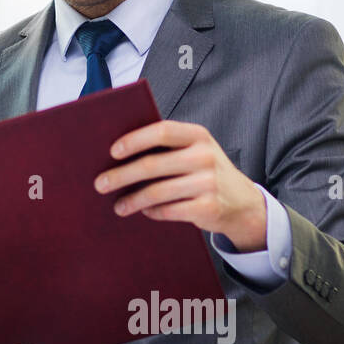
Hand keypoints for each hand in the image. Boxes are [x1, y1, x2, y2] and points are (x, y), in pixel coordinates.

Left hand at [94, 120, 267, 251]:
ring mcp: (209, 182)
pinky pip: (169, 210)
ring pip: (157, 192)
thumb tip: (117, 155)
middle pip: (152, 164)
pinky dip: (152, 212)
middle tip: (100, 184)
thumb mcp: (194, 151)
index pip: (162, 131)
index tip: (112, 152)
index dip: (134, 140)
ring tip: (117, 206)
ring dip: (132, 200)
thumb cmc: (205, 172)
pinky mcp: (209, 207)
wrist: (243, 202)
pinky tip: (143, 212)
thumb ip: (166, 148)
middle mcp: (205, 156)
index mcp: (198, 135)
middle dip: (121, 175)